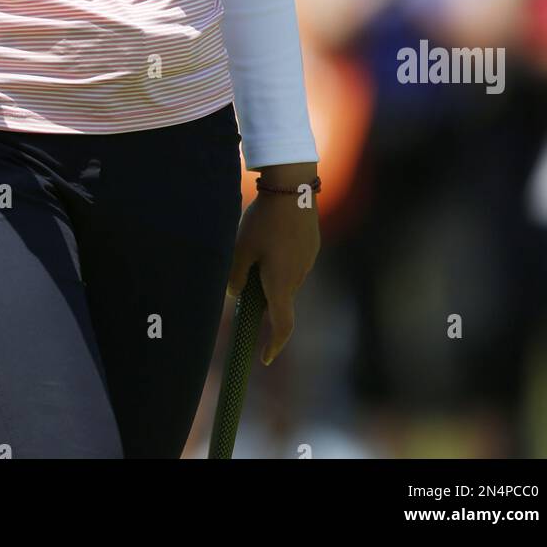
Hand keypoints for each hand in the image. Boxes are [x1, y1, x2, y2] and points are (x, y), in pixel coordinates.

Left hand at [226, 170, 320, 365]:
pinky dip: (281, 258)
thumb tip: (234, 294)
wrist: (293, 188)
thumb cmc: (263, 221)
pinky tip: (270, 234)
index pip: (282, 326)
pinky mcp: (312, 245)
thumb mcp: (241, 249)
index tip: (264, 358)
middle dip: (263, 296)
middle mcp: (298, 277)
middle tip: (244, 277)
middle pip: (280, 298)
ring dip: (272, 273)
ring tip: (256, 245)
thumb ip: (236, 276)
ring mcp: (308, 261)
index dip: (274, 345)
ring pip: (287, 277)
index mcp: (281, 284)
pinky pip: (295, 261)